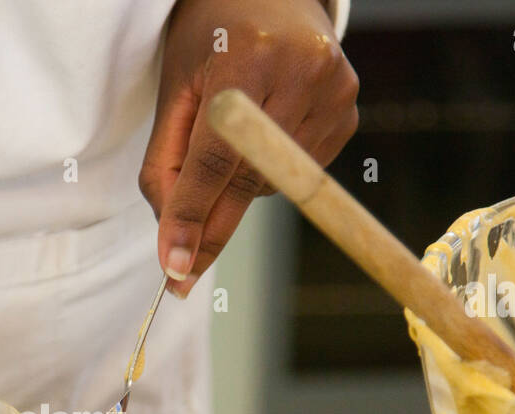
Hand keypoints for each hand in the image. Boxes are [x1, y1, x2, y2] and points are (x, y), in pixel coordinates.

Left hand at [139, 0, 358, 297]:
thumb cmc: (211, 38)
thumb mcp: (175, 88)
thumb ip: (165, 162)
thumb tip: (173, 238)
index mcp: (248, 57)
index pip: (216, 158)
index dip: (193, 216)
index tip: (175, 268)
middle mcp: (302, 71)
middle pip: (247, 180)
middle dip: (211, 229)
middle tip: (181, 274)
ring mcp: (335, 91)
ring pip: (273, 184)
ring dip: (239, 188)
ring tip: (229, 141)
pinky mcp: (349, 112)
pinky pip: (300, 175)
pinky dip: (271, 173)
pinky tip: (264, 134)